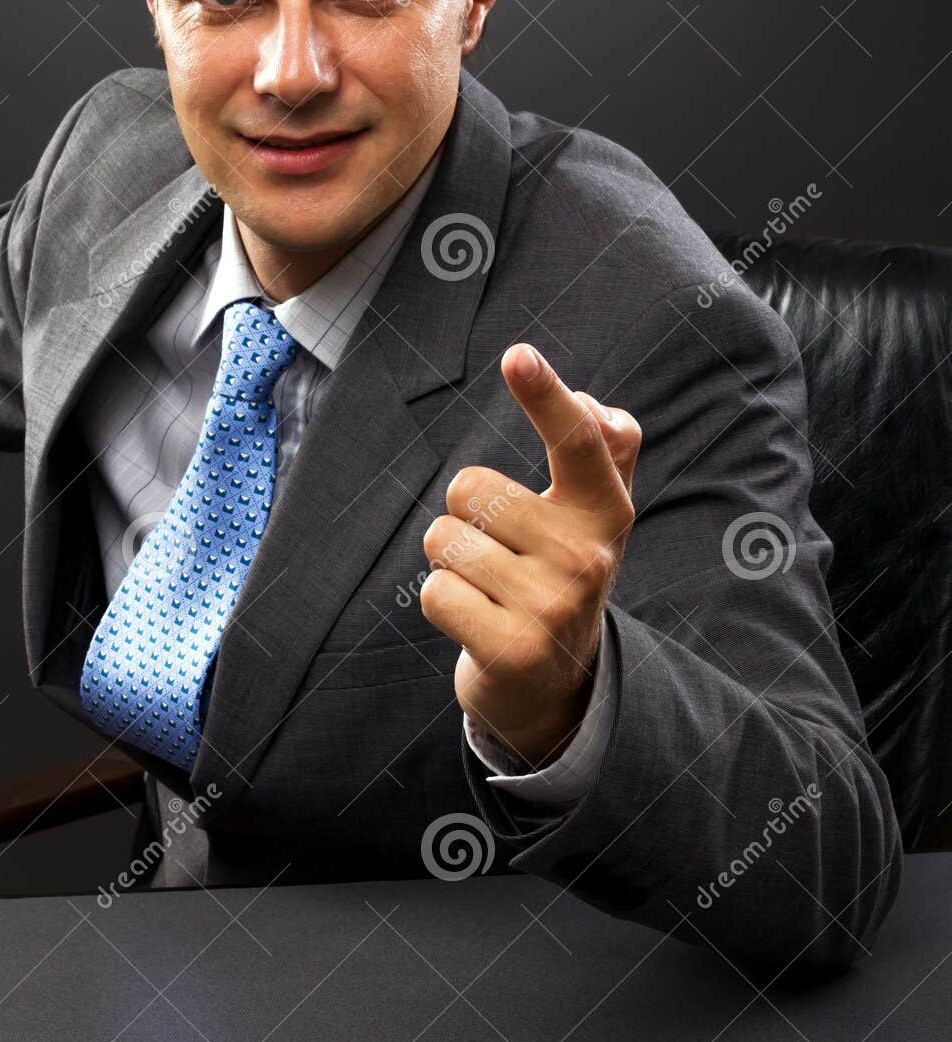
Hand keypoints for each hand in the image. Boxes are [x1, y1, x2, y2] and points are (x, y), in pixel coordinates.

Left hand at [419, 342, 641, 768]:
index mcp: (605, 511)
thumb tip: (597, 406)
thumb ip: (603, 453)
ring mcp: (553, 609)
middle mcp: (588, 558)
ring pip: (445, 539)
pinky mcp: (513, 651)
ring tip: (488, 588)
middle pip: (470, 489)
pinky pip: (435, 592)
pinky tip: (476, 621)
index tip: (517, 355)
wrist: (557, 687)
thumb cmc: (560, 577)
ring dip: (451, 561)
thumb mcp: (592, 519)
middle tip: (499, 553)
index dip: (545, 395)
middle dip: (465, 517)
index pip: (577, 441)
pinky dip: (441, 603)